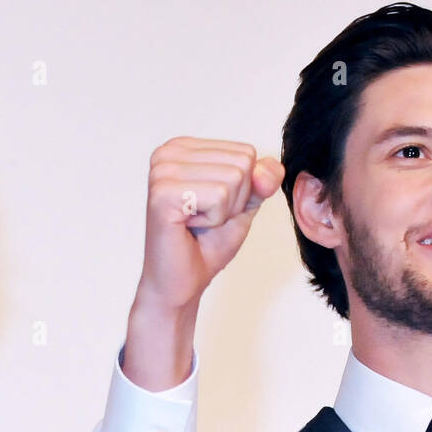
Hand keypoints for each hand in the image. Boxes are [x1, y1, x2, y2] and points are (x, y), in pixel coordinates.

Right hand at [137, 137, 283, 315]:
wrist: (180, 283)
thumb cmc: (205, 245)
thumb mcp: (243, 206)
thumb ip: (262, 181)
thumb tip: (268, 170)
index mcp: (183, 148)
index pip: (246, 152)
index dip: (241, 190)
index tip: (211, 208)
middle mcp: (168, 153)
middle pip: (242, 163)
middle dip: (233, 201)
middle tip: (204, 220)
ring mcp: (163, 171)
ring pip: (233, 178)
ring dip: (223, 212)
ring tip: (197, 224)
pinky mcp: (163, 193)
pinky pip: (219, 197)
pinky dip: (213, 220)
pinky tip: (189, 227)